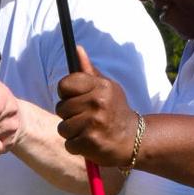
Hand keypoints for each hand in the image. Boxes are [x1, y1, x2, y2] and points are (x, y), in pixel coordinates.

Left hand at [56, 46, 138, 166]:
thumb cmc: (115, 110)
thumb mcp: (107, 88)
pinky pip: (68, 143)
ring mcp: (94, 123)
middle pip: (61, 108)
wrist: (133, 139)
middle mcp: (98, 103)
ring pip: (63, 127)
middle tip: (85, 118)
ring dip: (71, 132)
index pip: (64, 84)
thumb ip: (89, 71)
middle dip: (69, 115)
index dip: (65, 92)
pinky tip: (89, 142)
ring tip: (87, 130)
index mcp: (101, 87)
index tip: (73, 97)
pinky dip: (76, 146)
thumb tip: (76, 49)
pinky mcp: (91, 142)